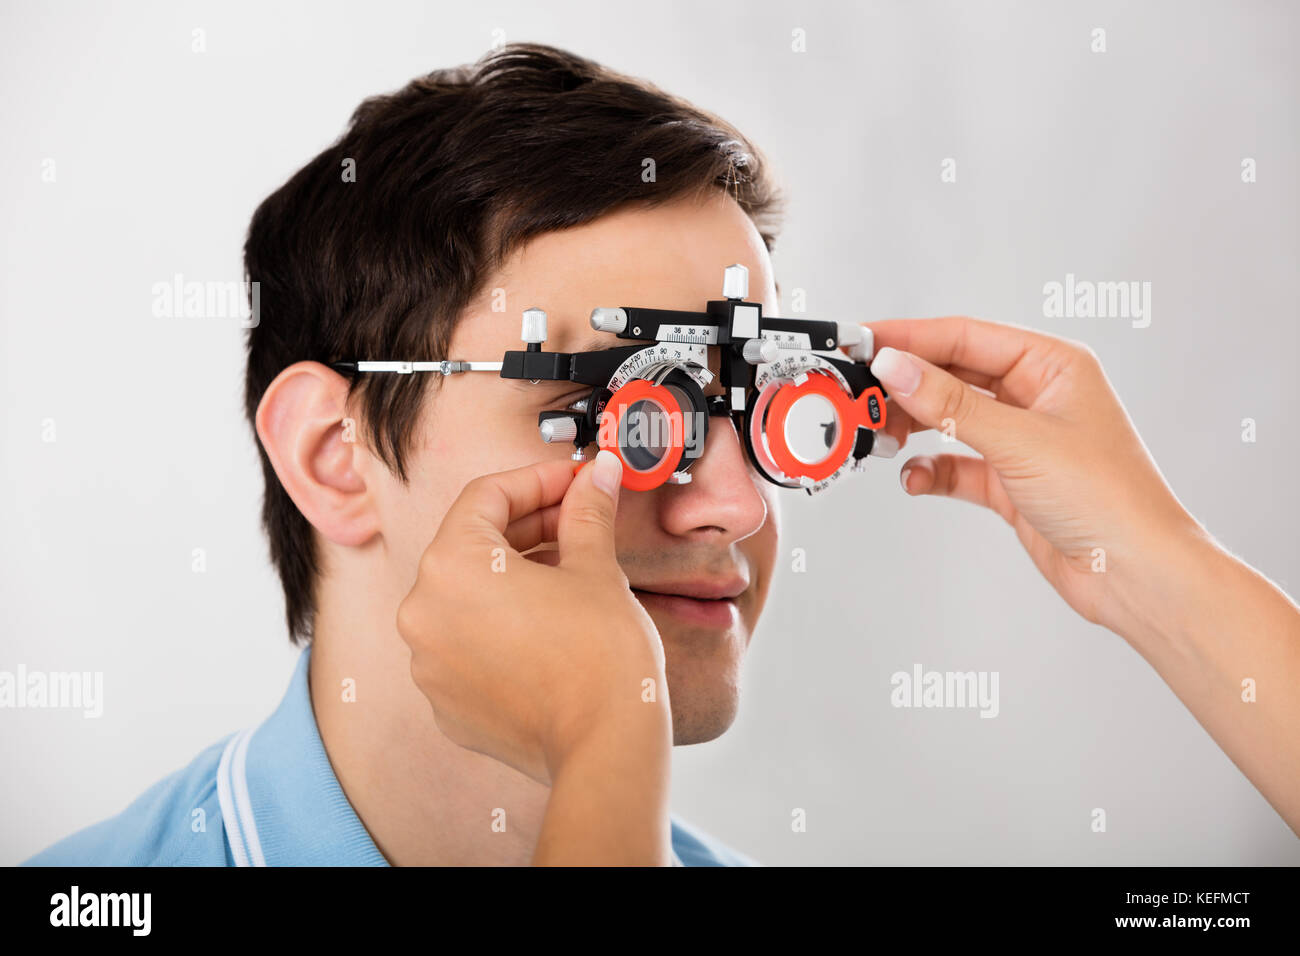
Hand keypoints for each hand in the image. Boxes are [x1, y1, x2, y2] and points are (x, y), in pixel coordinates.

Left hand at [396, 450, 669, 787]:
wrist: (605, 747)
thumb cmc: (599, 660)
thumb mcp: (595, 568)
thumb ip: (586, 512)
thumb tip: (597, 477)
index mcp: (451, 566)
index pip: (487, 496)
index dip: (539, 480)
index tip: (576, 482)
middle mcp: (423, 612)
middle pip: (473, 544)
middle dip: (529, 526)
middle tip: (579, 518)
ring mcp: (429, 663)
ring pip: (468, 596)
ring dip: (514, 576)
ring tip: (570, 572)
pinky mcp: (445, 702)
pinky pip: (468, 643)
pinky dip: (502, 625)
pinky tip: (549, 624)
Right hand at [859, 316, 1299, 835]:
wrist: (1136, 576)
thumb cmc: (1111, 500)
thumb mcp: (1019, 440)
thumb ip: (949, 401)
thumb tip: (897, 367)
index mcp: (1053, 366)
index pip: (966, 336)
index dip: (912, 338)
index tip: (866, 342)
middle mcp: (1037, 397)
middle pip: (953, 375)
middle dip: (906, 385)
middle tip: (861, 391)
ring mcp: (1022, 441)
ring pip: (949, 419)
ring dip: (914, 427)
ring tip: (881, 433)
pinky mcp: (1010, 482)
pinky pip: (955, 465)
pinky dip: (931, 469)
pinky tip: (915, 475)